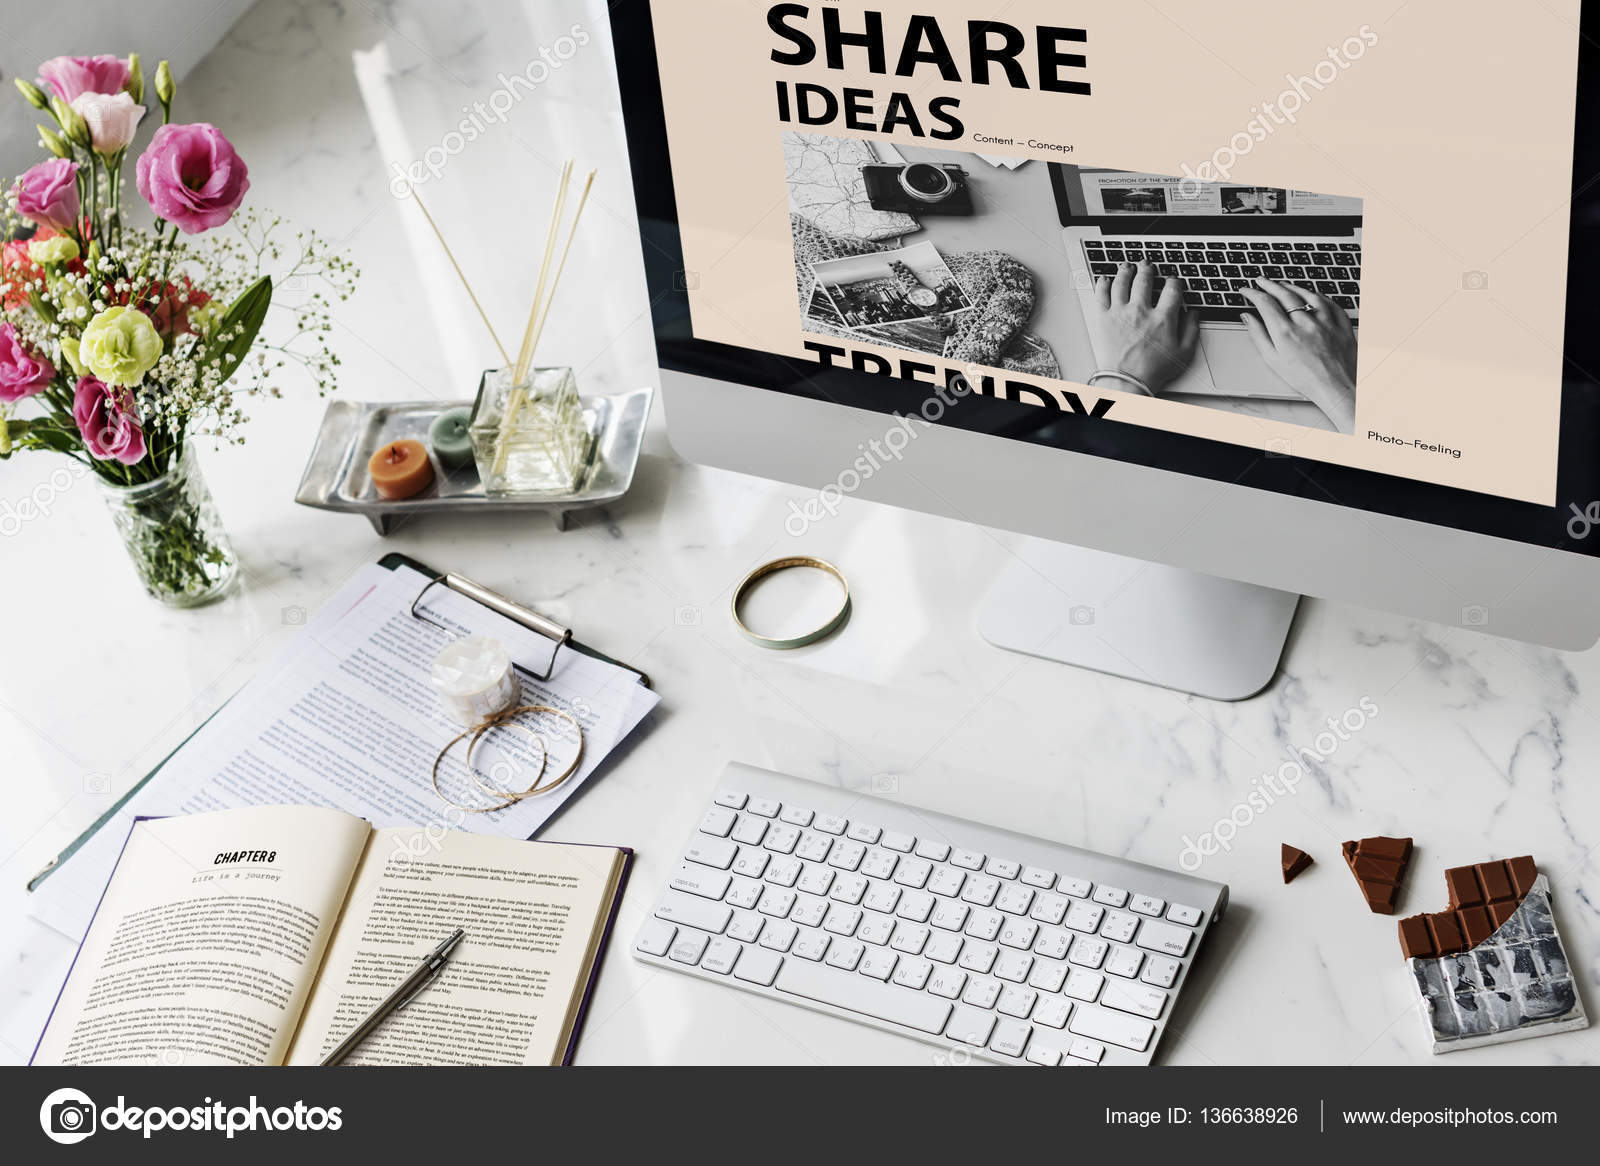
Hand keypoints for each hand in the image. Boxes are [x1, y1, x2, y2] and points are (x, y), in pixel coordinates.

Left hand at [1084, 261, 1198, 393]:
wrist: (1127, 382)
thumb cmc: (1154, 372)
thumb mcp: (1184, 353)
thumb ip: (1192, 330)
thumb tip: (1194, 313)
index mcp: (1163, 318)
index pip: (1172, 289)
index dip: (1174, 281)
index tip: (1173, 280)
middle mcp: (1141, 311)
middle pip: (1144, 280)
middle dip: (1147, 269)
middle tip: (1147, 265)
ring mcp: (1120, 313)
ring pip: (1122, 282)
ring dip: (1126, 271)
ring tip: (1127, 266)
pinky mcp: (1104, 319)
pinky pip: (1101, 295)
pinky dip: (1103, 284)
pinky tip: (1105, 279)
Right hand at [1239, 278, 1356, 431]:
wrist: (1335, 388)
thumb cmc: (1304, 379)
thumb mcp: (1273, 360)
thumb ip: (1258, 336)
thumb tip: (1248, 318)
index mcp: (1286, 332)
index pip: (1265, 303)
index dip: (1253, 293)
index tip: (1246, 290)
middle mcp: (1306, 322)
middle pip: (1285, 294)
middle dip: (1270, 285)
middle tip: (1261, 281)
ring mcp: (1325, 322)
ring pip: (1308, 295)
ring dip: (1294, 287)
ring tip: (1284, 285)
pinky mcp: (1341, 325)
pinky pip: (1331, 303)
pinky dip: (1320, 296)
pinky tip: (1314, 295)